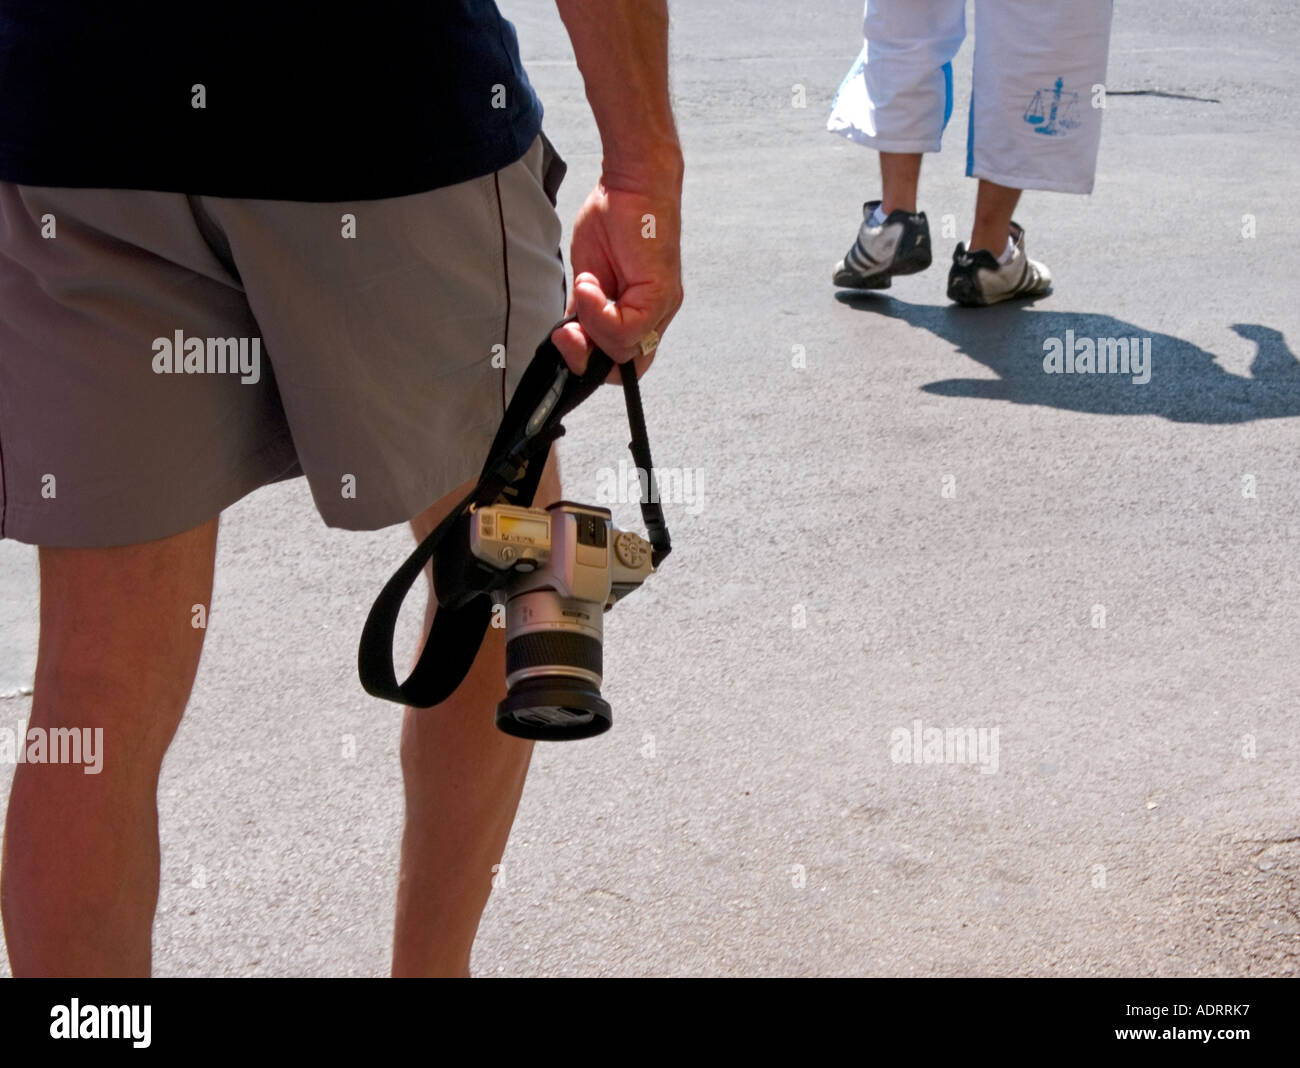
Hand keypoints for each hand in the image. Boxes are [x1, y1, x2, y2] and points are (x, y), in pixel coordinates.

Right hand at [551, 172, 682, 380]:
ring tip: (584, 288)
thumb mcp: (589, 274)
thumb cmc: (613, 218)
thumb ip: (584, 309)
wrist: (632, 182)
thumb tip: (568, 334)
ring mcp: (661, 307)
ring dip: (590, 325)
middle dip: (589, 361)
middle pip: (628, 368)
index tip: (566, 340)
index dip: (592, 363)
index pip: (622, 362)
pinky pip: (626, 328)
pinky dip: (598, 312)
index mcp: (639, 313)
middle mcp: (656, 315)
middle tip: (567, 336)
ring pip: (622, 350)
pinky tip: (590, 283)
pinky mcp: (660, 294)